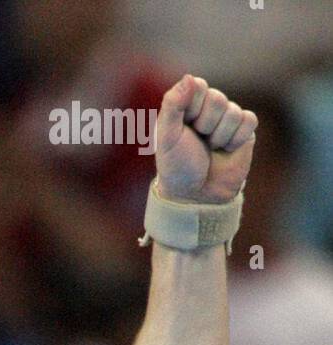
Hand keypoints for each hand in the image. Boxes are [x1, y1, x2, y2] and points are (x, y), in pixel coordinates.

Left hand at [154, 74, 256, 203]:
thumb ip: (172, 104)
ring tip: (211, 149)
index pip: (198, 86)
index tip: (184, 127)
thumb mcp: (166, 136)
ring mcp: (227, 119)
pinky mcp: (244, 132)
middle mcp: (208, 109)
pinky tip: (226, 150)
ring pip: (233, 111)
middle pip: (217, 99)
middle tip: (199, 142)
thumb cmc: (177, 167)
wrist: (196, 196)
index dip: (192, 107)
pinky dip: (236, 138)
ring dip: (220, 136)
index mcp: (187, 105)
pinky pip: (248, 121)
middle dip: (206, 125)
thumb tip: (189, 77)